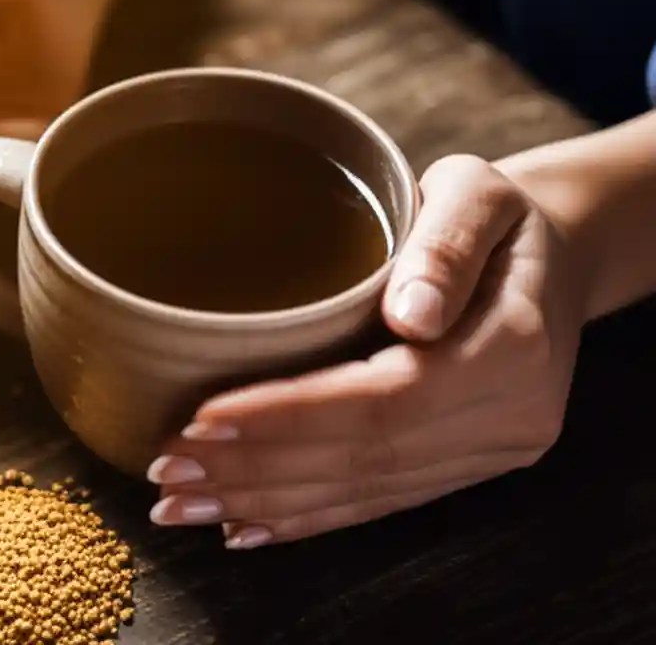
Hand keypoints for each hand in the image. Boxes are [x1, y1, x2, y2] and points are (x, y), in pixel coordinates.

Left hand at [147, 155, 586, 547]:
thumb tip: (411, 315)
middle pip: (362, 458)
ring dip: (264, 502)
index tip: (202, 417)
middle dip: (255, 469)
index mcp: (511, 348)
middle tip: (165, 473)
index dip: (289, 415)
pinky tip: (242, 524)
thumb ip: (446, 244)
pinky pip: (378, 502)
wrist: (552, 257)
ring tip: (179, 503)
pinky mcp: (464, 466)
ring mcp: (488, 452)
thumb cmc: (498, 215)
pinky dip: (305, 517)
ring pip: (363, 492)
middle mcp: (507, 417)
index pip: (383, 400)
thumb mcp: (480, 192)